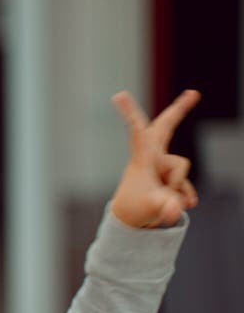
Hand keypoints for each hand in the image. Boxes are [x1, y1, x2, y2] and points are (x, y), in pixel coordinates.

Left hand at [110, 89, 200, 227]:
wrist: (131, 220)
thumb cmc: (136, 209)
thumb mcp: (152, 208)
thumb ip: (165, 207)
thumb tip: (177, 209)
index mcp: (142, 158)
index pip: (137, 131)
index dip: (129, 112)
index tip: (119, 94)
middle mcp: (153, 157)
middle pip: (167, 127)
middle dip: (179, 109)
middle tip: (193, 93)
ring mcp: (163, 164)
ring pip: (182, 171)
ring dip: (177, 188)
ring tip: (161, 198)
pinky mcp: (171, 174)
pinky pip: (186, 182)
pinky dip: (184, 196)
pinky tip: (177, 204)